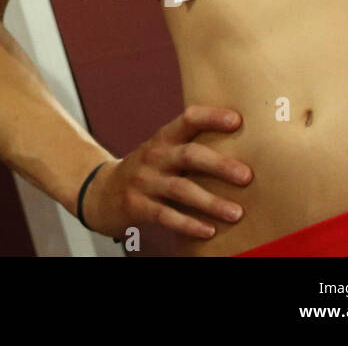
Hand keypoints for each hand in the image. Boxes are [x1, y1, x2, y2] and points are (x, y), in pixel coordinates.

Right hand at [81, 106, 252, 239]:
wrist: (100, 192)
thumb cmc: (145, 172)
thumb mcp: (161, 152)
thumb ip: (189, 149)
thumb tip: (242, 152)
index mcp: (162, 139)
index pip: (187, 120)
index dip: (211, 117)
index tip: (237, 120)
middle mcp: (154, 156)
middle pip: (189, 155)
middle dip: (219, 165)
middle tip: (247, 176)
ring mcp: (144, 181)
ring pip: (181, 189)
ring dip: (210, 202)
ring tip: (236, 213)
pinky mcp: (137, 206)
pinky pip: (166, 215)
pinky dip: (189, 224)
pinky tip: (208, 230)